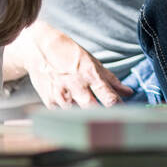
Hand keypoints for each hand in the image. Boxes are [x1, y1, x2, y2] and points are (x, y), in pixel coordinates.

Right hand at [17, 21, 131, 107]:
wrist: (38, 48)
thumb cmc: (68, 53)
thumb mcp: (92, 61)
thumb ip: (111, 79)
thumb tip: (129, 92)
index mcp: (89, 75)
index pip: (109, 98)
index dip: (119, 108)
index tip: (124, 112)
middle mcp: (75, 87)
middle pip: (94, 111)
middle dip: (103, 116)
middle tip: (110, 118)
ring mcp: (61, 96)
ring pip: (78, 115)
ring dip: (85, 114)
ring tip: (86, 107)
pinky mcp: (49, 102)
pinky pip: (64, 114)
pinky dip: (70, 111)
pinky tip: (70, 102)